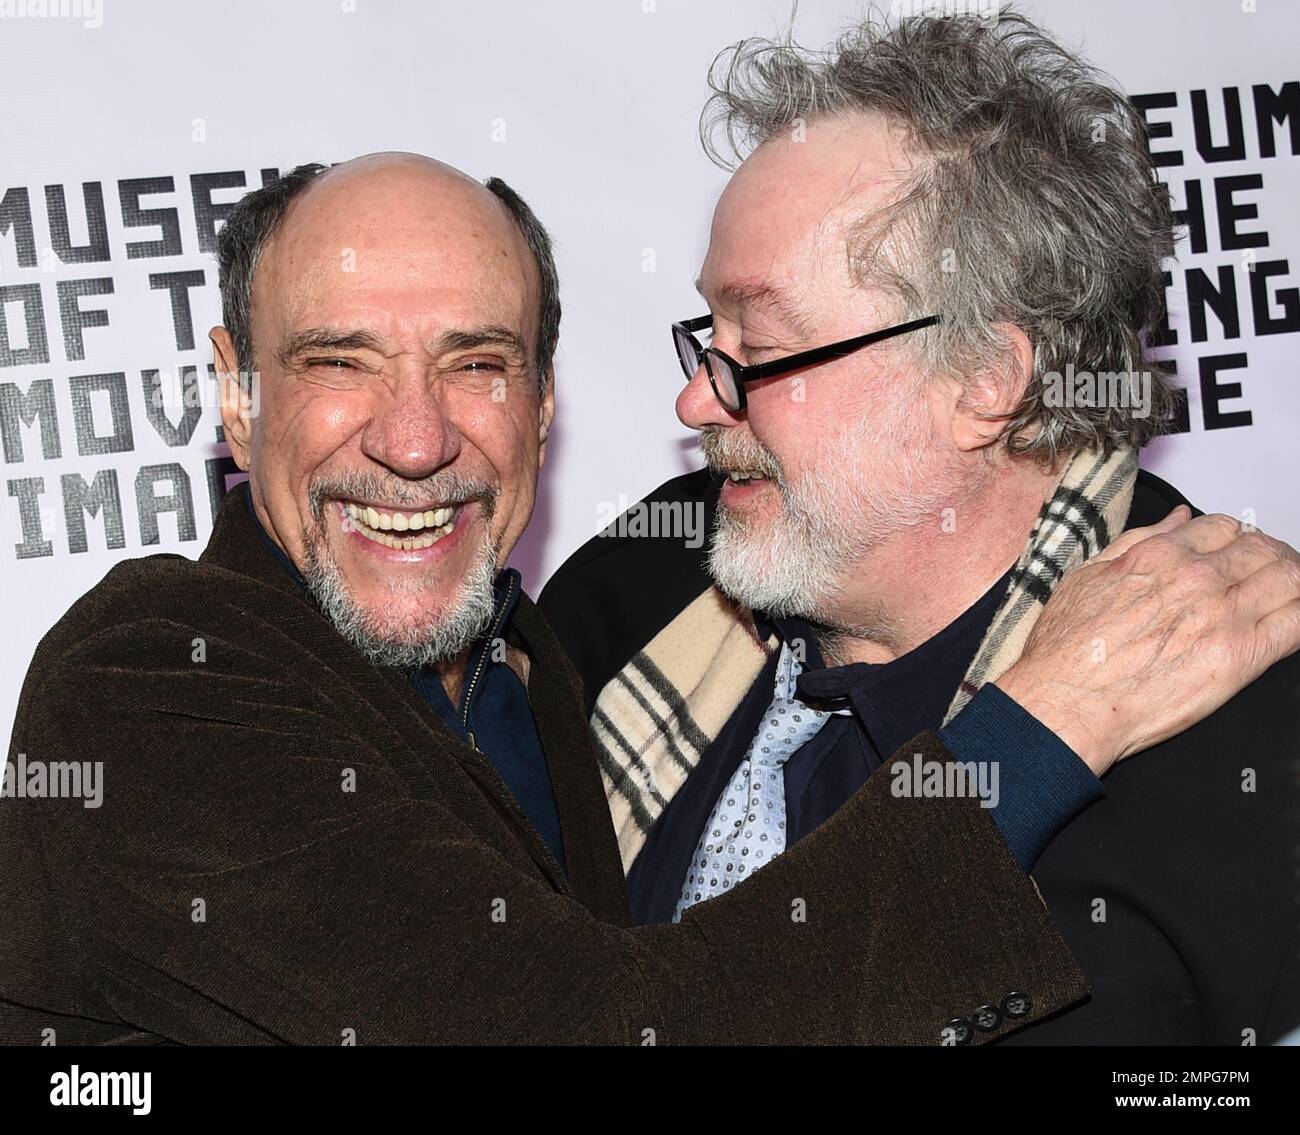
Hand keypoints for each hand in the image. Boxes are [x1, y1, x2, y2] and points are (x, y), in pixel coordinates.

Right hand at [994, 507, 1299, 775]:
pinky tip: (1293, 623)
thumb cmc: (1066, 650)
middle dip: (1274, 556)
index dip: (1239, 537)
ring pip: (1290, 580)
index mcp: (1160, 555)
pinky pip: (1296, 625)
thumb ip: (1137, 541)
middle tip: (1273, 572)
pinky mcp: (1240, 657)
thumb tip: (1177, 520)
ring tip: (1288, 594)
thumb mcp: (1087, 576)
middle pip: (1264, 549)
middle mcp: (1197, 578)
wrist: (1067, 703)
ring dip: (1294, 582)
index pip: (1225, 528)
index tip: (1240, 551)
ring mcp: (1223, 616)